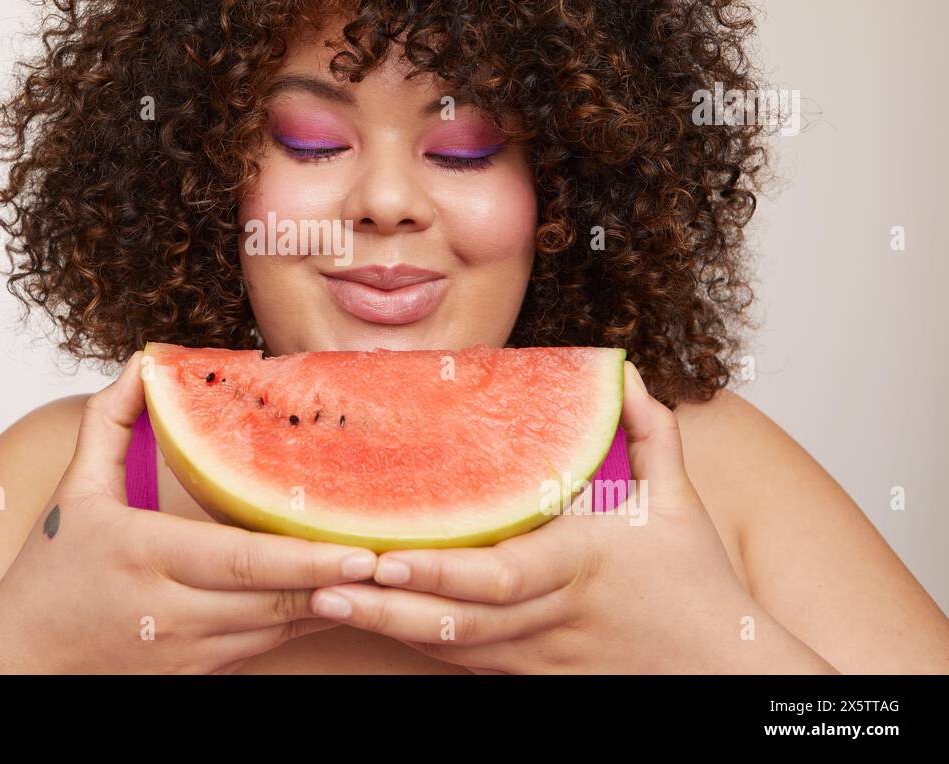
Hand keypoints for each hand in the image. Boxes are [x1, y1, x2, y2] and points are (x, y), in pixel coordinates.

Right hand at [0, 351, 377, 673]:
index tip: (359, 549)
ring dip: (332, 603)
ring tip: (388, 577)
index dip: (305, 560)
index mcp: (145, 556)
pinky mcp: (202, 673)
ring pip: (280, 627)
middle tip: (401, 560)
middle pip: (275, 600)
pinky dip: (304, 621)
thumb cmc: (49, 572)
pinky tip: (340, 596)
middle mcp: (174, 612)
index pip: (240, 561)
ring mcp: (192, 651)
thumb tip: (148, 359)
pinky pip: (267, 645)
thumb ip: (110, 420)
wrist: (19, 665)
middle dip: (341, 584)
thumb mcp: (75, 489)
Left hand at [305, 361, 832, 672]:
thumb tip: (622, 367)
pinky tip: (368, 622)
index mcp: (579, 565)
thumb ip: (648, 427)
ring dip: (385, 626)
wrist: (723, 670)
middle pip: (456, 621)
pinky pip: (462, 664)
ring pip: (449, 649)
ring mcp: (536, 655)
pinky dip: (415, 645)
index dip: (439, 571)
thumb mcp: (679, 495)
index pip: (498, 576)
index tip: (384, 556)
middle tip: (321, 580)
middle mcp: (549, 615)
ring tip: (320, 598)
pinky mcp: (529, 676)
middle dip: (385, 605)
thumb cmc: (696, 580)